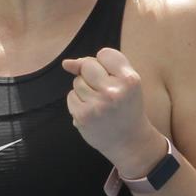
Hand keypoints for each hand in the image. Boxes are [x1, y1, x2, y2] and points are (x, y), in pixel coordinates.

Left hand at [61, 47, 165, 178]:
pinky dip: (78, 102)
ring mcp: (97, 104)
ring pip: (77, 81)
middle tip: (104, 91)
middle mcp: (114, 91)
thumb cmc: (126, 107)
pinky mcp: (83, 116)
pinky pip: (71, 96)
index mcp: (130, 80)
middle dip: (90, 74)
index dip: (104, 64)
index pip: (104, 54)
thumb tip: (66, 63)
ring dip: (84, 89)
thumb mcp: (124, 82)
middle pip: (87, 65)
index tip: (112, 77)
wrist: (129, 141)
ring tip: (100, 103)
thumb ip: (100, 65)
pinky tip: (91, 111)